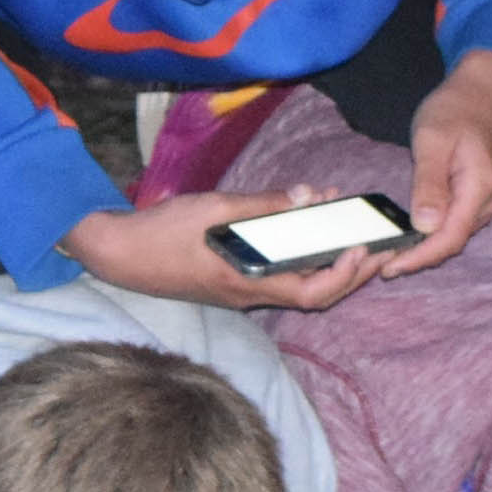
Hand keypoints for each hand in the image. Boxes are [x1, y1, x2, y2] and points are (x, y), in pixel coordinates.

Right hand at [60, 191, 396, 313]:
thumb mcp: (215, 208)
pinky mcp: (231, 283)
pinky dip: (300, 257)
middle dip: (350, 273)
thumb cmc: (162, 232)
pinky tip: (304, 232)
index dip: (344, 275)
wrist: (116, 254)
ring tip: (349, 234)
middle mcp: (249, 295)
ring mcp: (240, 292)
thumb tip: (311, 196)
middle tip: (374, 244)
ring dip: (328, 264)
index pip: (312, 294)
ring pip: (298, 287)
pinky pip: (278, 277)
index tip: (362, 248)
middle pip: (314, 296)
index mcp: (247, 282)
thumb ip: (264, 205)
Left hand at [386, 52, 491, 277]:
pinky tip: (410, 234)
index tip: (390, 267)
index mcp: (480, 187)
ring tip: (390, 254)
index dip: (420, 257)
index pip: (450, 237)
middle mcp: (488, 199)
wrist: (479, 90)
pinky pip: (456, 222)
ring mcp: (486, 198)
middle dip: (419, 257)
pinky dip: (433, 233)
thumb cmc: (453, 109)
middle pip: (453, 241)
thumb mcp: (433, 141)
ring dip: (425, 248)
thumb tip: (425, 226)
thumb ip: (430, 184)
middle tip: (381, 266)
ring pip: (455, 235)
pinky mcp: (477, 194)